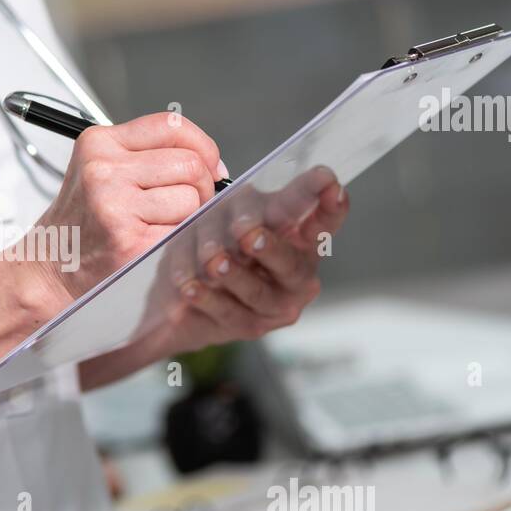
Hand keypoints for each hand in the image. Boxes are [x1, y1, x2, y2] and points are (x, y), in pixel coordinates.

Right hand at [25, 112, 225, 312]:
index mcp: (99, 143)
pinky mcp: (129, 241)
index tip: (209, 165)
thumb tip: (212, 163)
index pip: (171, 125)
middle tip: (182, 204)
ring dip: (187, 216)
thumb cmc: (82, 223)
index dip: (202, 146)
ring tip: (157, 225)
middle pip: (189, 163)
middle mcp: (104, 170)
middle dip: (199, 186)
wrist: (49, 269)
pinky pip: (183, 230)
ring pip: (191, 198)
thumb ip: (148, 156)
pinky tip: (151, 242)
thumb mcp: (101, 171)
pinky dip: (177, 238)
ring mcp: (115, 206)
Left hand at [145, 175, 348, 357]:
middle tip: (249, 234)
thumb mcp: (229, 216)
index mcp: (300, 238)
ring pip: (257, 293)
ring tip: (214, 262)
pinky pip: (227, 312)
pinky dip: (207, 298)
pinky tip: (190, 287)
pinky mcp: (248, 327)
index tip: (330, 183)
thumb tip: (242, 210)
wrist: (179, 295)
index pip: (323, 222)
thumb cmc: (215, 243)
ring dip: (234, 276)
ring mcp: (275, 305)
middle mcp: (297, 275)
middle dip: (270, 248)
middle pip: (290, 264)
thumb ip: (245, 209)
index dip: (331, 206)